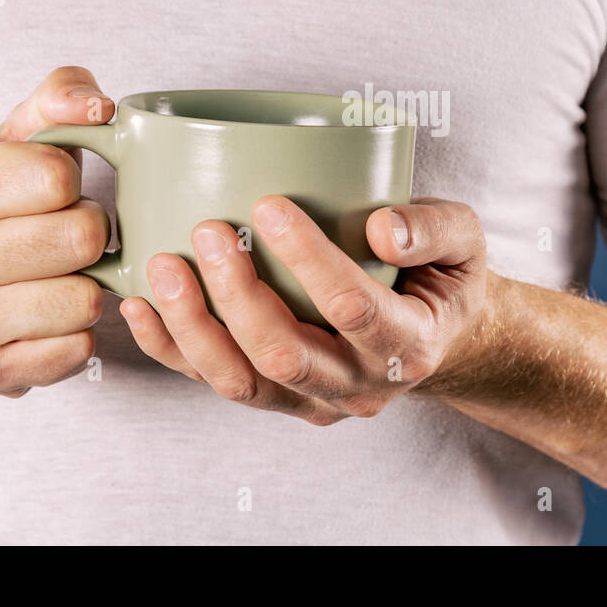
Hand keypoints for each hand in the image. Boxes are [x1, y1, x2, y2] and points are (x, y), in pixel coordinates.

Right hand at [0, 66, 112, 396]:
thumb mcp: (17, 136)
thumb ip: (61, 96)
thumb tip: (101, 107)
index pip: (59, 177)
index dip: (71, 184)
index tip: (50, 192)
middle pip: (83, 240)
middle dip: (88, 234)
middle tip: (63, 236)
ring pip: (86, 301)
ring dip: (86, 287)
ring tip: (55, 274)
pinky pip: (78, 351)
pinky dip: (74, 334)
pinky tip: (47, 315)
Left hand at [119, 197, 490, 424]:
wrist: (438, 337)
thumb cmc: (444, 278)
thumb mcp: (465, 243)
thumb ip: (434, 230)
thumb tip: (382, 226)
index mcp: (409, 346)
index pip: (352, 308)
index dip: (309, 259)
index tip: (270, 204)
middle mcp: (359, 387)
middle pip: (285, 355)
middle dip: (238, 294)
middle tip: (209, 230)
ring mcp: (313, 401)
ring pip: (240, 381)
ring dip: (194, 326)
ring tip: (162, 266)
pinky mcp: (277, 399)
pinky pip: (215, 383)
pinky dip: (171, 348)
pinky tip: (141, 303)